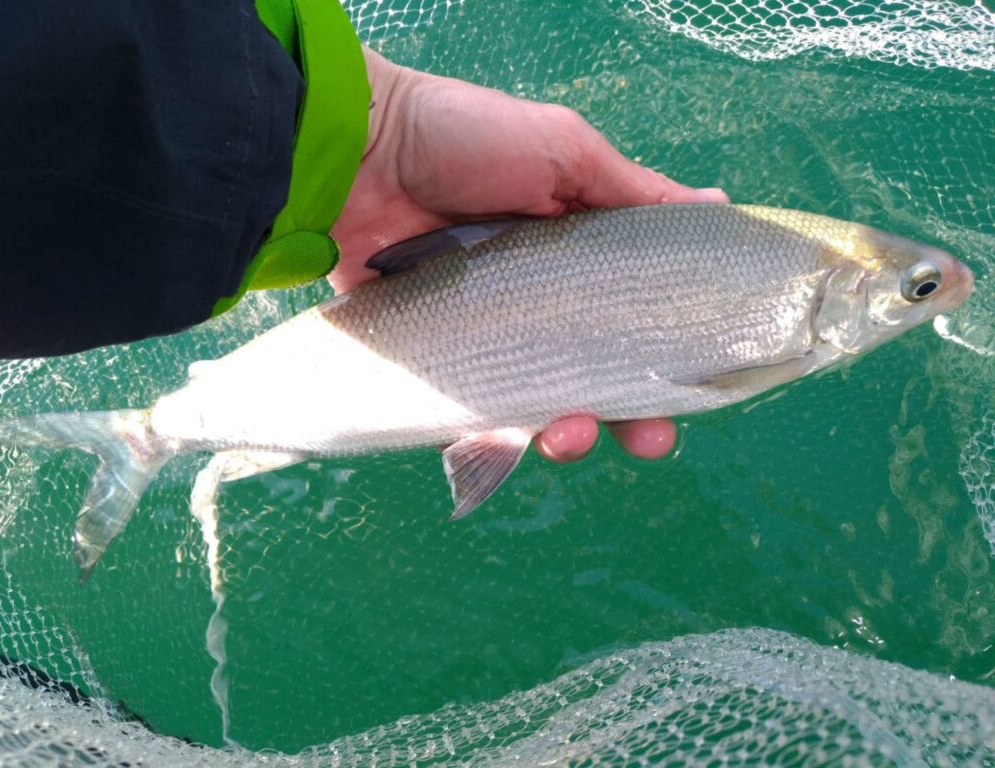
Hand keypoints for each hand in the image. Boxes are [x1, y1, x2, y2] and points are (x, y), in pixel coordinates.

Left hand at [331, 48, 726, 462]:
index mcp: (577, 257)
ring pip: (539, 405)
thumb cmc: (464, 138)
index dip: (668, 355)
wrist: (357, 152)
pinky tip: (513, 439)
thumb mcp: (564, 151)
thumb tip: (719, 207)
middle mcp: (539, 305)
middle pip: (595, 375)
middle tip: (649, 439)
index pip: (635, 318)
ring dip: (568, 433)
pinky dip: (496, 435)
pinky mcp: (439, 359)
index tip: (699, 384)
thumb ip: (635, 191)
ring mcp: (489, 336)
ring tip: (571, 437)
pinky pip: (474, 412)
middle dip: (628, 416)